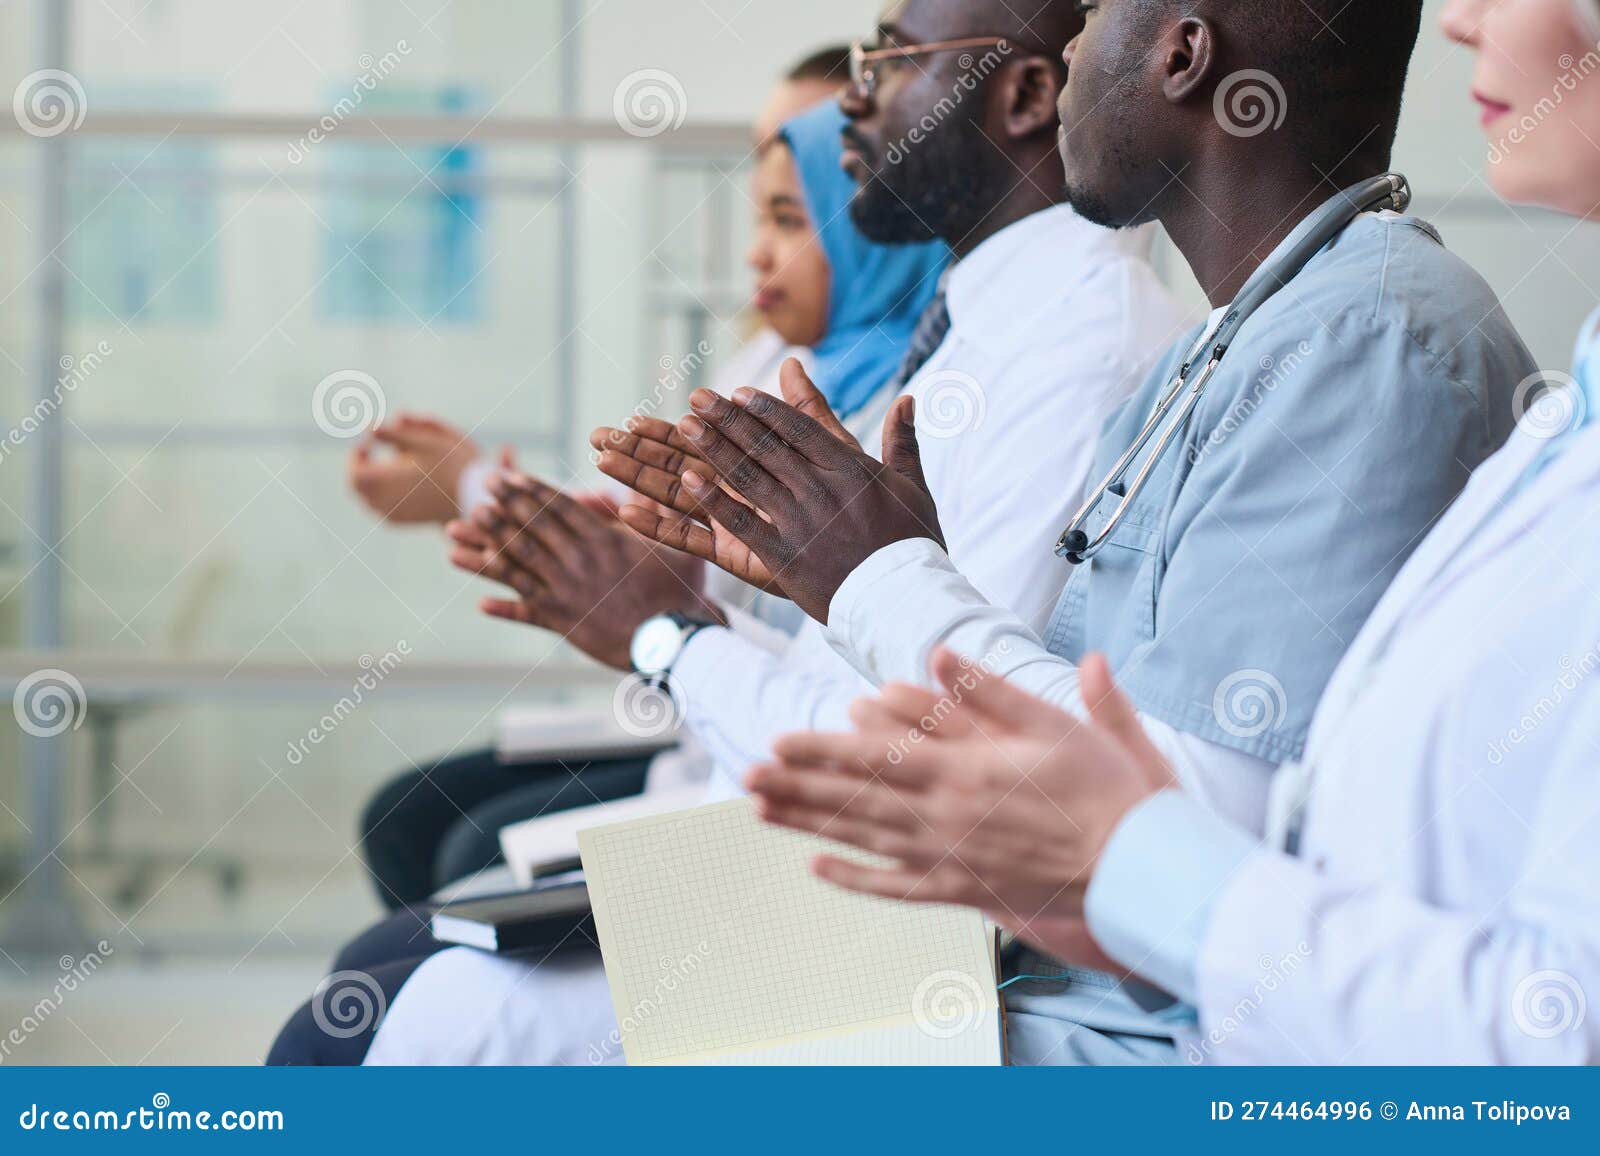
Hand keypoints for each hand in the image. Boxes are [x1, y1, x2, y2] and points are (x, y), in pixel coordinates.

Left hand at [348, 412, 500, 524]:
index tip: (370, 442)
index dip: (357, 454)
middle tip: (376, 451)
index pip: (353, 470)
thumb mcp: (423, 439)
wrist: (476, 496)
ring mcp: (392, 514)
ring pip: (369, 495)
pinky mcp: (402, 521)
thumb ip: (393, 432)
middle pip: (358, 484)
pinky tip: (406, 479)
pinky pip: (383, 504)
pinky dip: (386, 491)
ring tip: (396, 464)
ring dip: (375, 478)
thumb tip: (369, 427)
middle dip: (364, 465)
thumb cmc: (452, 464)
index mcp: (381, 481)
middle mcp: (382, 502)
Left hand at [447, 472, 721, 669]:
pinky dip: (503, 607)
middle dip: (504, 506)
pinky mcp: (564, 622)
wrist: (676, 641)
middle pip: (532, 527)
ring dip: (487, 545)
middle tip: (481, 488)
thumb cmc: (683, 593)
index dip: (531, 491)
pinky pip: (527, 612)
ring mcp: (567, 591)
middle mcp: (578, 560)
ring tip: (461, 530)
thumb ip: (663, 512)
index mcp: (603, 539)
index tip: (509, 477)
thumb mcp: (679, 544)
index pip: (559, 508)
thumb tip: (665, 481)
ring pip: (519, 563)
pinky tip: (479, 603)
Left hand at [611, 359, 942, 622]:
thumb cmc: (912, 544)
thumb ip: (902, 439)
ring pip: (749, 478)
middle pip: (767, 447)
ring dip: (714, 449)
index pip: (802, 429)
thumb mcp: (912, 486)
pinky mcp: (783, 556)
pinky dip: (715, 501)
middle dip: (729, 419)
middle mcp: (821, 490)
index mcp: (851, 470)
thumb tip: (907, 397)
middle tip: (698, 397)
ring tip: (686, 426)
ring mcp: (799, 523)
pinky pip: (743, 523)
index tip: (740, 392)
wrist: (903, 602)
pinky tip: (691, 480)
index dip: (768, 408)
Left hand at [744, 650, 1174, 969]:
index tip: (779, 742)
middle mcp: (943, 818)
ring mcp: (948, 859)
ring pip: (863, 840)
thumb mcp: (1054, 724)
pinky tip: (818, 868)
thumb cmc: (1104, 791)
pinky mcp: (961, 891)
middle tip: (746, 776)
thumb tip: (943, 651)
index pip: (875, 758)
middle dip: (796, 786)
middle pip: (854, 799)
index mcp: (964, 771)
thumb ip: (992, 691)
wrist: (1138, 867)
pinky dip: (854, 879)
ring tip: (762, 812)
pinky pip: (896, 888)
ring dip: (808, 824)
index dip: (822, 751)